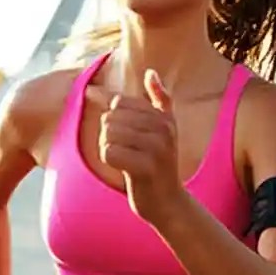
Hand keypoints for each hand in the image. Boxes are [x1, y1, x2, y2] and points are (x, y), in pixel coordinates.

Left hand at [85, 68, 187, 227]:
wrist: (167, 202)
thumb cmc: (159, 163)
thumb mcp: (164, 129)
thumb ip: (159, 99)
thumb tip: (151, 72)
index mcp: (163, 117)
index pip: (119, 101)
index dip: (109, 112)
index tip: (111, 118)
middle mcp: (163, 129)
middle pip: (110, 118)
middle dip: (108, 134)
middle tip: (123, 150)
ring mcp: (156, 148)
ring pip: (107, 135)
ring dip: (107, 148)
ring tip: (124, 158)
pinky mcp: (145, 167)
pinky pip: (108, 153)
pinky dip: (109, 161)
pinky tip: (122, 168)